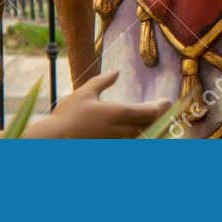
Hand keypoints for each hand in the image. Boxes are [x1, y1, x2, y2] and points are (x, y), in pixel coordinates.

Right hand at [21, 69, 168, 138]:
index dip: (161, 107)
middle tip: (167, 112)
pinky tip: (138, 135)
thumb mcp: (85, 93)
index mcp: (117, 114)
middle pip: (148, 127)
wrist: (53, 142)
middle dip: (160, 119)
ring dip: (151, 130)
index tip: (168, 103)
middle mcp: (120, 131)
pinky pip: (128, 145)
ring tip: (158, 123)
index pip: (148, 112)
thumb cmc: (67, 115)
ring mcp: (115, 143)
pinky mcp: (108, 150)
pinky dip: (137, 139)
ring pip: (140, 138)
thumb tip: (116, 72)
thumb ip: (102, 81)